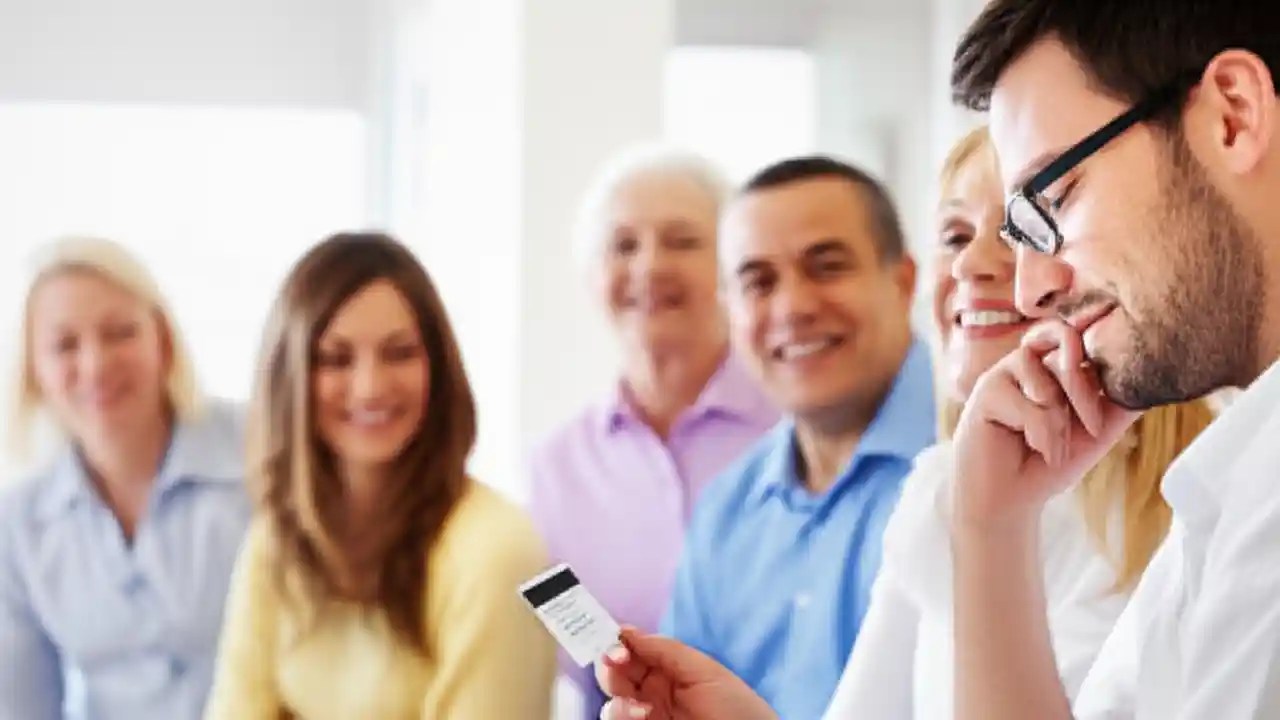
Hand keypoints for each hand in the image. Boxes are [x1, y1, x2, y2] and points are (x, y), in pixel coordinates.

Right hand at [595, 627, 775, 719]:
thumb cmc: (736, 708)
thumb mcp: (705, 671)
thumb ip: (666, 650)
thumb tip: (627, 631)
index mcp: (670, 669)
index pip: (635, 649)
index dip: (620, 639)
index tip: (613, 635)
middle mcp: (653, 691)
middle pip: (616, 672)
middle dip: (610, 662)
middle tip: (616, 658)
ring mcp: (646, 715)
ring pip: (612, 700)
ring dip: (615, 694)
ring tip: (637, 704)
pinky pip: (616, 719)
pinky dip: (620, 714)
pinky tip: (640, 714)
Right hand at [952, 320, 1138, 527]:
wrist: (1011, 499)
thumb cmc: (1050, 462)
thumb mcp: (1097, 430)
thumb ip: (1120, 402)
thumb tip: (1154, 378)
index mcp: (1052, 364)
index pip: (1074, 330)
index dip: (1087, 312)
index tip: (1107, 307)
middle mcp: (1028, 362)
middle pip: (1065, 344)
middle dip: (1083, 390)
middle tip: (1092, 427)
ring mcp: (1004, 374)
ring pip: (1048, 381)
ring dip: (1058, 424)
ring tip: (1051, 449)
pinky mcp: (986, 392)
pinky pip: (1029, 406)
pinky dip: (1039, 435)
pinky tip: (1032, 449)